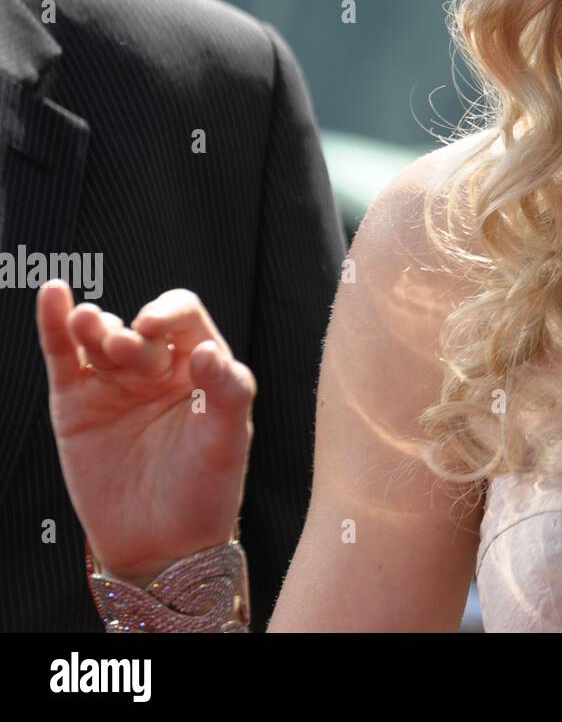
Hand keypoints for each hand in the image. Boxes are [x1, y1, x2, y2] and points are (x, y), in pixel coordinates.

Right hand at [35, 282, 255, 585]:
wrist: (163, 544)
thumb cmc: (207, 488)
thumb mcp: (229, 438)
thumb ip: (228, 390)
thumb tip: (208, 351)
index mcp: (198, 364)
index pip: (183, 317)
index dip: (169, 313)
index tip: (156, 327)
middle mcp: (155, 368)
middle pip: (137, 328)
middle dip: (132, 335)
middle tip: (130, 351)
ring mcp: (113, 384)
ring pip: (98, 338)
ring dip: (93, 325)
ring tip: (89, 324)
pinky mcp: (76, 405)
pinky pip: (63, 358)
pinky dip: (55, 326)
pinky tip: (53, 296)